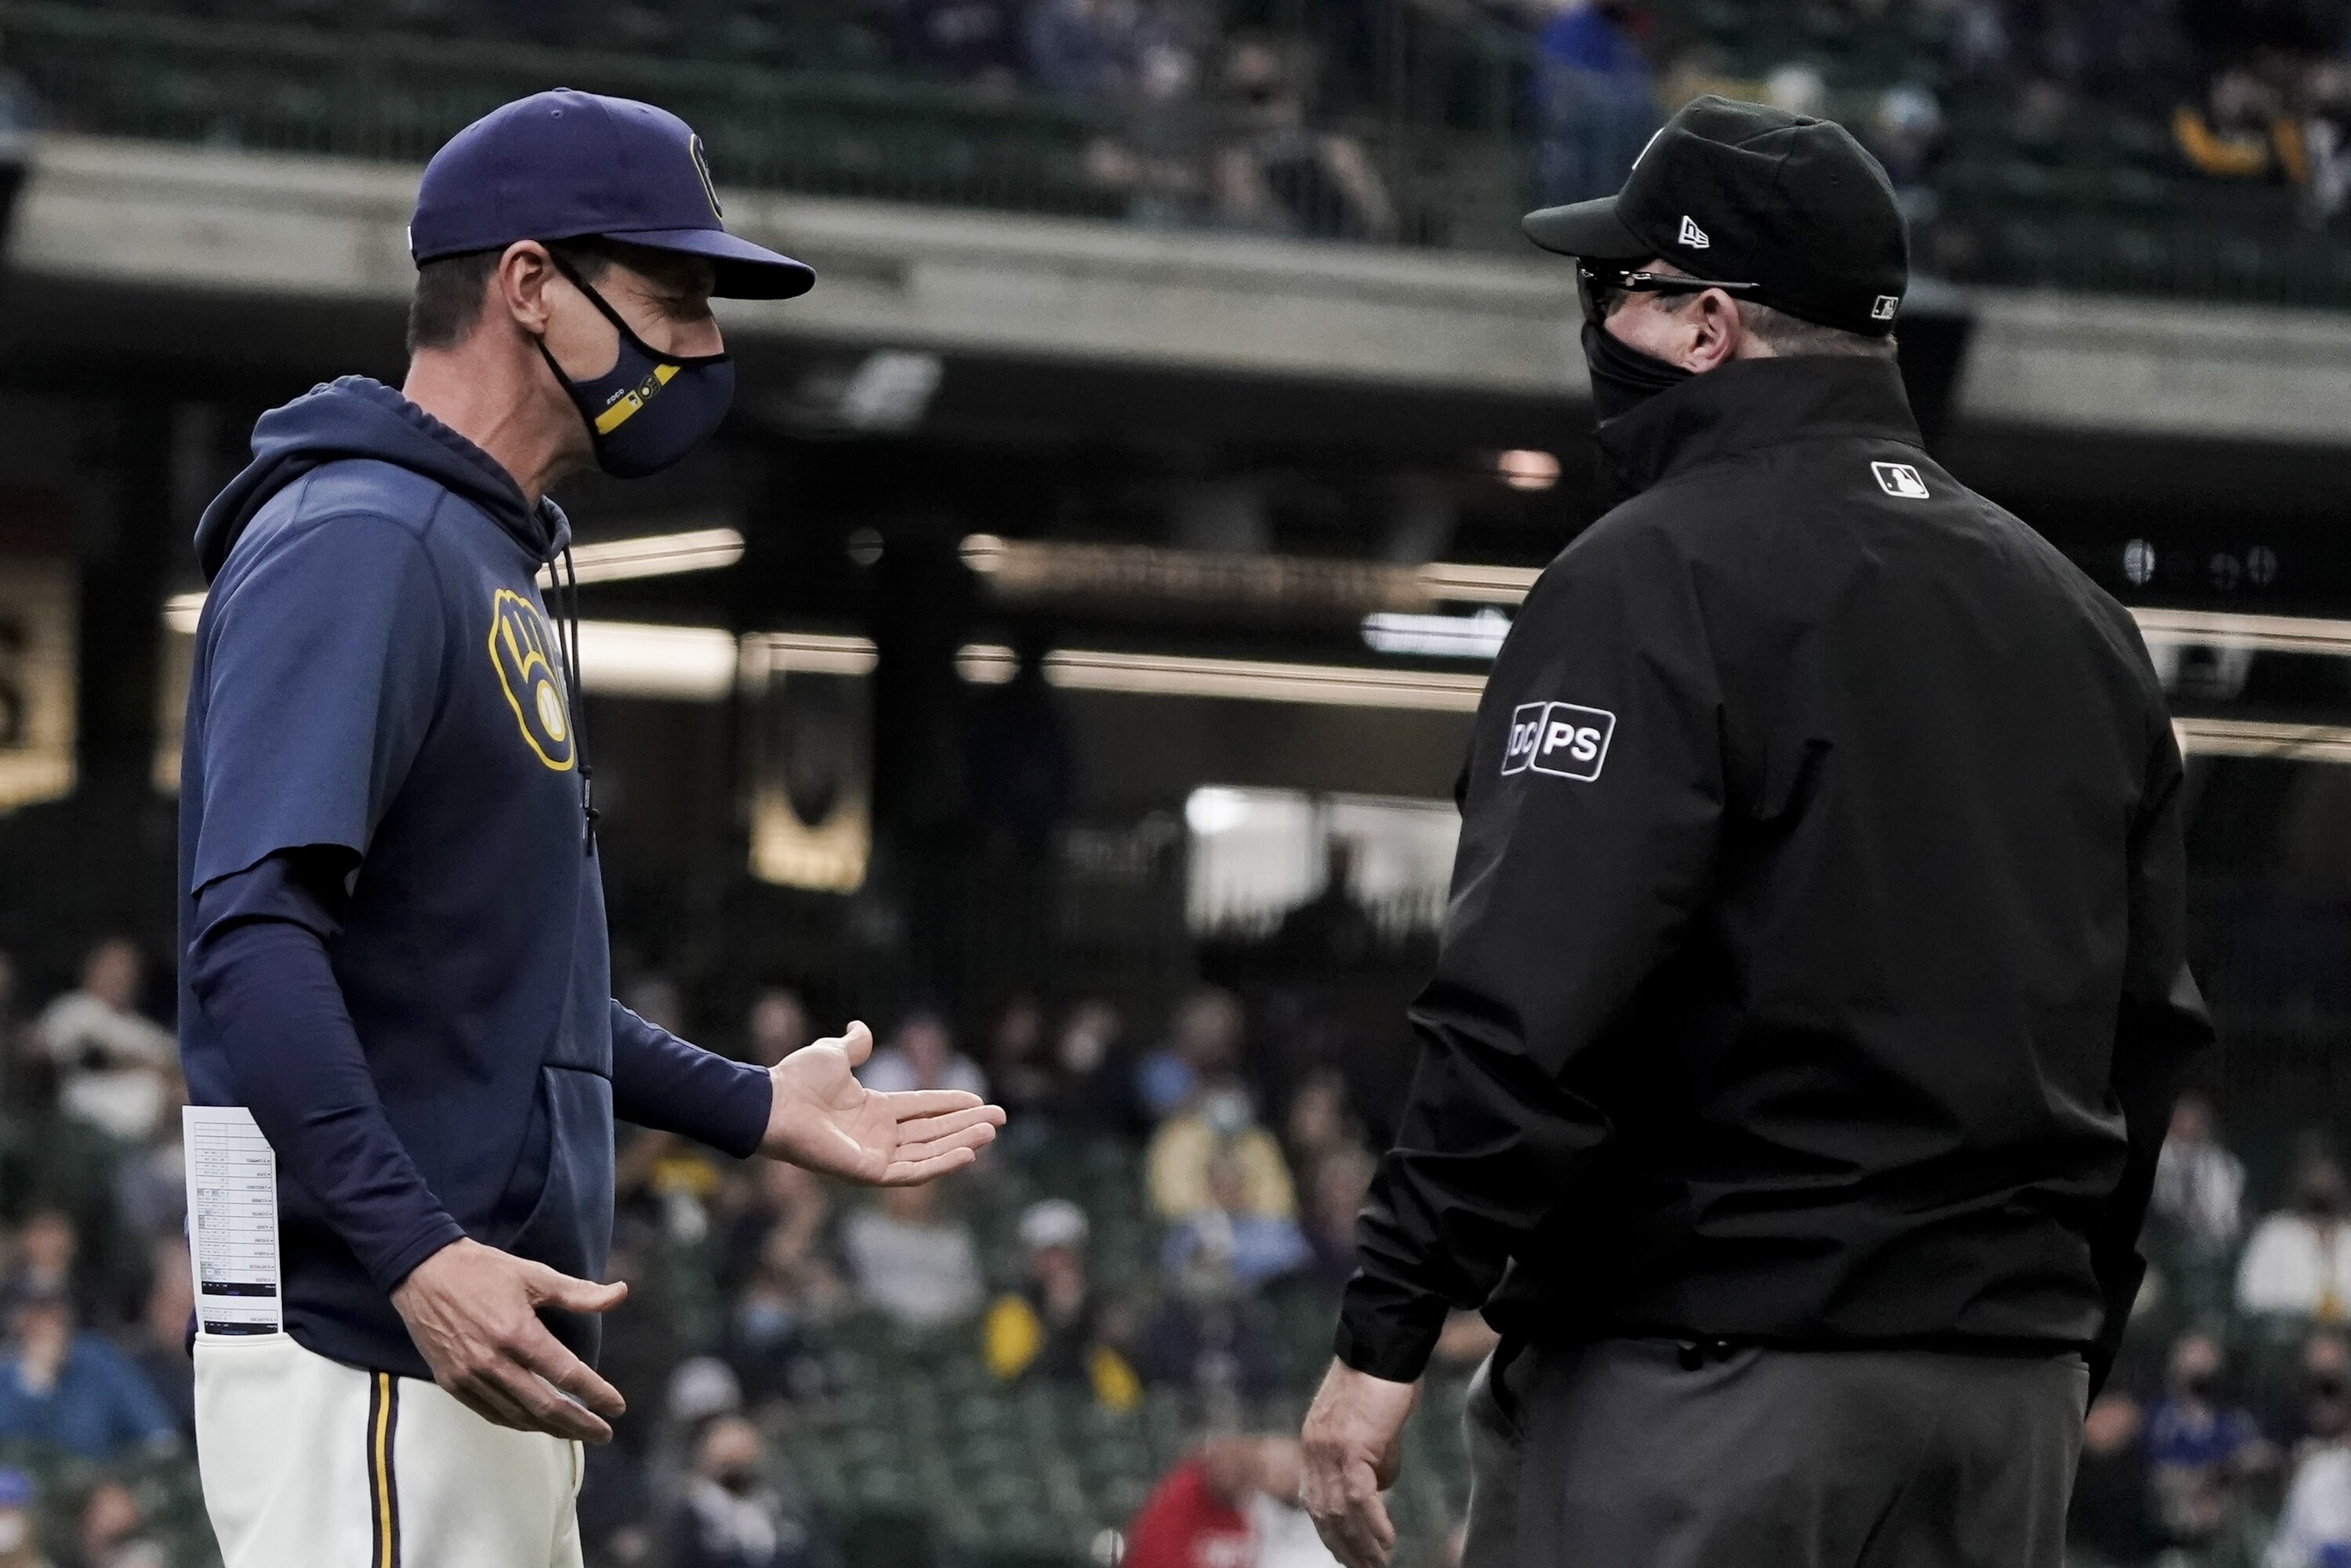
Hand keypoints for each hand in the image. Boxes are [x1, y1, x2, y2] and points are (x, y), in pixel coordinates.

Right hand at [389, 1238, 627, 1442]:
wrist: (423, 1272)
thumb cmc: (483, 1270)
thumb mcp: (535, 1275)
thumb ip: (579, 1293)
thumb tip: (620, 1293)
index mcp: (518, 1334)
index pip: (567, 1375)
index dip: (596, 1394)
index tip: (617, 1407)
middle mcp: (494, 1362)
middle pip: (545, 1407)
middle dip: (579, 1425)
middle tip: (603, 1434)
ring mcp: (470, 1376)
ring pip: (518, 1416)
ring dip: (550, 1429)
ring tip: (576, 1433)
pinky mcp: (452, 1383)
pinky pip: (490, 1413)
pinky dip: (517, 1423)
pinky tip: (536, 1424)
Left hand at [761, 1020, 1004, 1183]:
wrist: (774, 1103)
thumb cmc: (797, 1080)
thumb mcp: (833, 1055)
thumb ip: (853, 1045)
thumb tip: (860, 1029)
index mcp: (873, 1110)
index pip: (922, 1109)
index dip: (951, 1104)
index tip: (981, 1100)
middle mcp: (877, 1135)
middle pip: (932, 1131)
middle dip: (966, 1126)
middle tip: (999, 1119)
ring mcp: (874, 1156)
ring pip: (928, 1152)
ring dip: (960, 1143)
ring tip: (990, 1133)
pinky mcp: (868, 1173)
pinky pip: (911, 1172)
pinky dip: (940, 1164)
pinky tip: (966, 1154)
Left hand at [1302, 1358, 1417, 1567]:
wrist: (1382, 1348)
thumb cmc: (1383, 1384)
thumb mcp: (1373, 1431)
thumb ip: (1371, 1460)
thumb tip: (1379, 1488)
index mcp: (1313, 1446)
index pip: (1314, 1502)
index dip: (1330, 1533)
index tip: (1344, 1556)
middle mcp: (1313, 1451)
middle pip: (1324, 1513)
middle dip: (1345, 1548)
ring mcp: (1327, 1449)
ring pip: (1340, 1512)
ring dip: (1361, 1544)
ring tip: (1379, 1564)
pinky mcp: (1349, 1445)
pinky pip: (1359, 1497)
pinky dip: (1373, 1524)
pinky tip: (1388, 1542)